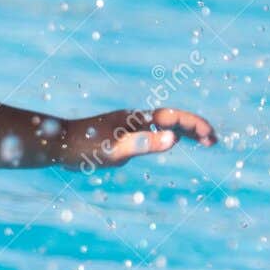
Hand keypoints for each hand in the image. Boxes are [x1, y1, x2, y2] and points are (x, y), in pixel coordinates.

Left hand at [60, 106, 216, 169]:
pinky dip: (160, 137)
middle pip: (170, 120)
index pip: (174, 118)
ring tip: (199, 142)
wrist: (55, 143)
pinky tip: (158, 145)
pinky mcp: (115, 134)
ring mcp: (124, 126)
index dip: (195, 126)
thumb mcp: (117, 151)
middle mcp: (133, 119)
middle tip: (214, 141)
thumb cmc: (84, 148)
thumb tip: (175, 139)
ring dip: (180, 132)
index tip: (212, 138)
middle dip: (193, 128)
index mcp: (137, 120)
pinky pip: (144, 134)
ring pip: (159, 126)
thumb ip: (146, 144)